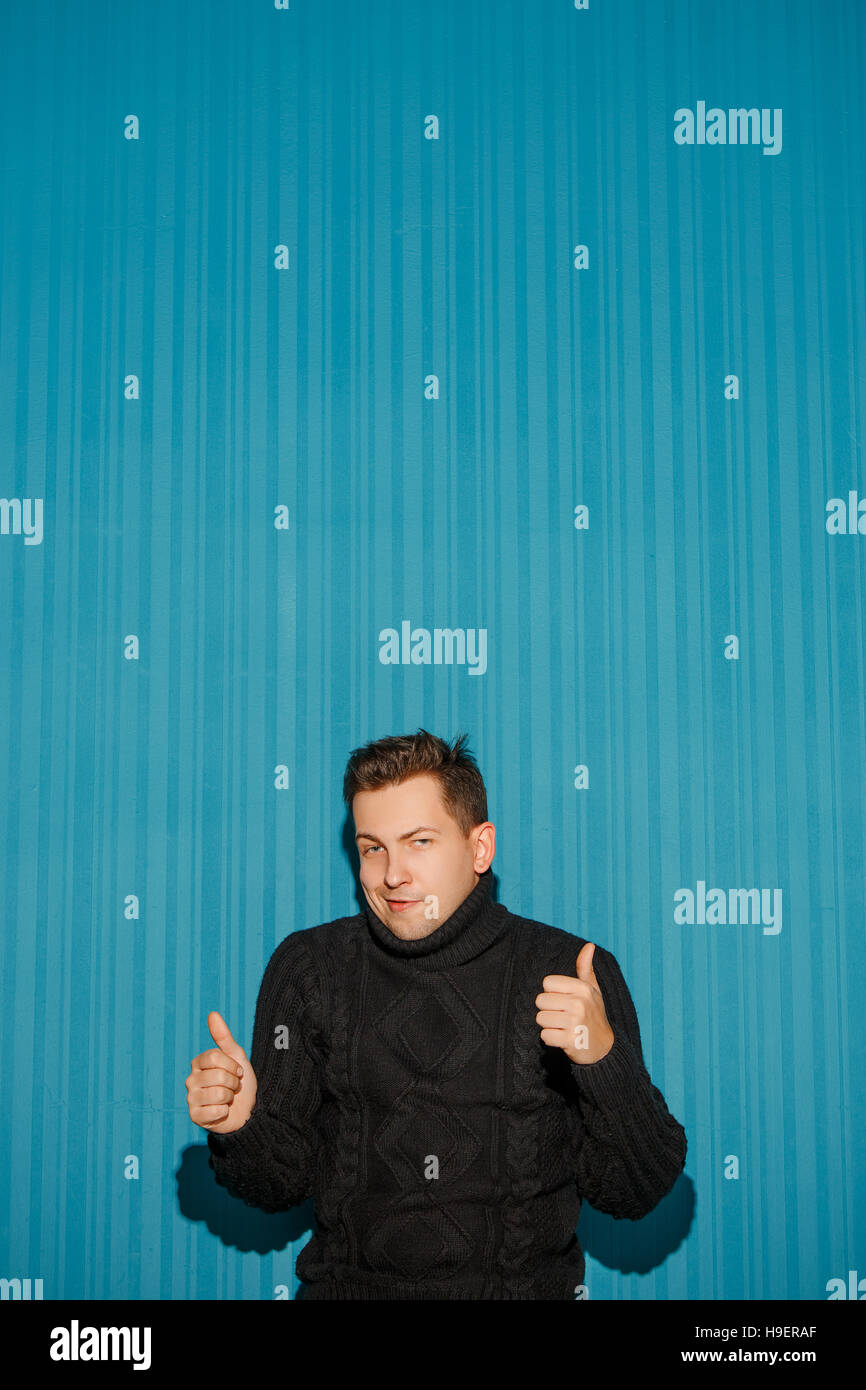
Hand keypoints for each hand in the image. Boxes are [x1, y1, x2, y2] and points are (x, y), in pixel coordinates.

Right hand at [185, 1011, 257, 1132]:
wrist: (247, 1109)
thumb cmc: (239, 1082)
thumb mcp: (235, 1056)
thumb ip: (223, 1036)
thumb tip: (212, 1014)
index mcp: (198, 1063)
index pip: (214, 1057)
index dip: (232, 1065)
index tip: (237, 1071)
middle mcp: (191, 1080)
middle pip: (218, 1076)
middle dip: (233, 1082)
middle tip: (233, 1087)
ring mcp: (191, 1099)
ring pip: (218, 1093)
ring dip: (230, 1097)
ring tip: (228, 1098)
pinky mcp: (195, 1116)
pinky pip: (216, 1110)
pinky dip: (225, 1111)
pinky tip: (222, 1111)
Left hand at [535, 942, 614, 1064]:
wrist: (605, 1048)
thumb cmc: (594, 1015)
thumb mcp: (593, 990)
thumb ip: (586, 968)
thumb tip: (589, 945)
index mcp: (583, 988)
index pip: (547, 983)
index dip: (552, 993)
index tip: (564, 1001)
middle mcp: (579, 1003)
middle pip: (540, 1001)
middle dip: (548, 1010)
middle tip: (563, 1017)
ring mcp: (574, 1022)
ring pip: (540, 1019)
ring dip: (549, 1026)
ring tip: (564, 1027)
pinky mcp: (570, 1041)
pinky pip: (545, 1036)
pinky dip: (551, 1039)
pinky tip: (564, 1039)